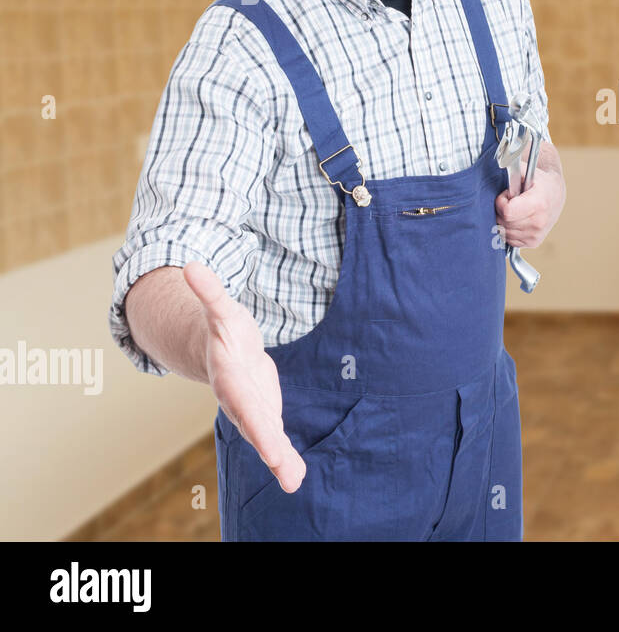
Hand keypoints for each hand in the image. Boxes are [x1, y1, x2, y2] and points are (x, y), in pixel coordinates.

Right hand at [183, 261, 305, 493]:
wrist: (223, 349)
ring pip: (266, 439)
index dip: (255, 420)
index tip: (269, 442)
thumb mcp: (221, 310)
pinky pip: (276, 439)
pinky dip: (286, 459)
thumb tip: (191, 265)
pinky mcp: (265, 415)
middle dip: (270, 447)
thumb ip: (210, 292)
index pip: (243, 401)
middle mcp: (239, 401)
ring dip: (281, 461)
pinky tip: (297, 479)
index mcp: (230, 378)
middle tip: (286, 470)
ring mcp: (252, 411)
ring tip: (295, 482)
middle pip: (255, 426)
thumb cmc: (224, 328)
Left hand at [495, 140, 564, 248]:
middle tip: (512, 200)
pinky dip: (509, 228)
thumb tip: (502, 161)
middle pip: (503, 222)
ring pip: (504, 232)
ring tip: (516, 208)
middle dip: (501, 210)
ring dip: (504, 220)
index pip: (506, 212)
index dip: (502, 202)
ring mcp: (536, 234)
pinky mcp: (533, 242)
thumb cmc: (539, 181)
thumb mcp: (528, 170)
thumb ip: (514, 167)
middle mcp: (539, 222)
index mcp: (539, 204)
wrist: (556, 194)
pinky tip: (518, 218)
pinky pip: (509, 239)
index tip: (508, 194)